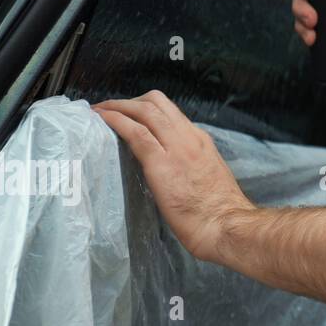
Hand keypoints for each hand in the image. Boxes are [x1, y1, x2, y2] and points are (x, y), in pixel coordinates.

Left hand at [94, 91, 252, 263]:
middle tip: (110, 109)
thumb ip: (188, 166)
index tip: (130, 115)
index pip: (171, 113)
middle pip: (158, 102)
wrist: (225, 223)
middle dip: (130, 101)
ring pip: (146, 110)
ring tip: (100, 110)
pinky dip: (115, 120)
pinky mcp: (160, 162)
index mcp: (200, 141)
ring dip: (119, 106)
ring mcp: (176, 147)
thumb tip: (170, 169)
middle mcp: (188, 137)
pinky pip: (135, 132)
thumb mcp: (205, 177)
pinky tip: (101, 119)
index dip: (146, 109)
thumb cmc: (217, 211)